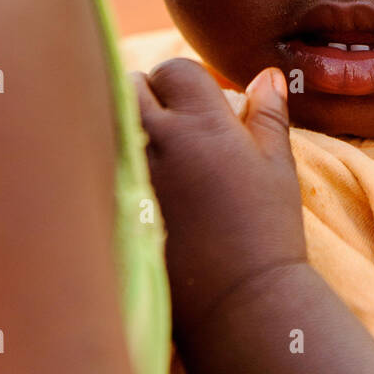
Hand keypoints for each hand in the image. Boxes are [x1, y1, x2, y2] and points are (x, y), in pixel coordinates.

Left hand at [133, 59, 306, 344]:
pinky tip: (136, 182)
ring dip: (126, 125)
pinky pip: (97, 161)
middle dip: (150, 95)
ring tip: (153, 151)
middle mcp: (157, 139)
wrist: (240, 304)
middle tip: (175, 124)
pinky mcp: (112, 203)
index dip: (190, 82)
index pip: (175, 69)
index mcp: (202, 122)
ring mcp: (128, 171)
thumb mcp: (277, 166)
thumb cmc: (268, 231)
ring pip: (107, 119)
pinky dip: (110, 160)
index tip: (205, 105)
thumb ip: (267, 114)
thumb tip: (267, 75)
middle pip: (131, 84)